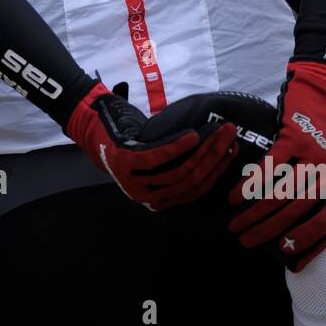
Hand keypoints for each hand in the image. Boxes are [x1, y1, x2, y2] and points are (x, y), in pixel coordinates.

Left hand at [66, 81, 238, 208]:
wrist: (93, 127)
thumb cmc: (130, 141)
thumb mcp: (156, 160)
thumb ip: (180, 164)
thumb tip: (217, 153)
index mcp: (158, 198)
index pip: (196, 189)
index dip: (217, 169)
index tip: (233, 149)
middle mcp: (147, 197)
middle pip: (192, 180)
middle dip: (216, 156)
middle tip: (231, 134)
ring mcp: (135, 182)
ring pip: (180, 171)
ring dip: (203, 149)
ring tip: (218, 130)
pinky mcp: (127, 163)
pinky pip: (158, 158)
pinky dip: (178, 146)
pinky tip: (193, 135)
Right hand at [227, 59, 325, 269]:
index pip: (324, 222)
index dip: (300, 239)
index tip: (279, 249)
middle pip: (295, 210)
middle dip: (266, 229)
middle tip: (245, 239)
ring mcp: (312, 154)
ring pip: (278, 192)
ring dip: (252, 212)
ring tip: (236, 222)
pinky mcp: (292, 138)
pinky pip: (267, 169)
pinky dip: (248, 185)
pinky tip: (235, 196)